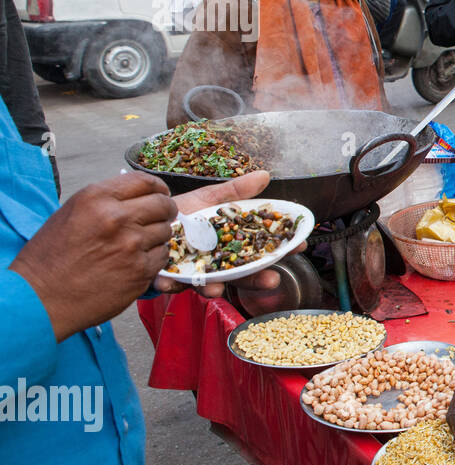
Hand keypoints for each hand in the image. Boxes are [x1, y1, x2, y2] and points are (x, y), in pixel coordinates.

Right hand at [9, 173, 177, 340]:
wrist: (40, 299)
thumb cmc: (49, 258)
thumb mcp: (71, 214)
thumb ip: (105, 202)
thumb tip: (136, 198)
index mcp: (95, 198)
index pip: (145, 181)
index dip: (158, 188)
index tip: (160, 194)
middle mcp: (116, 218)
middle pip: (162, 204)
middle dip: (165, 210)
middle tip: (160, 218)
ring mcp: (131, 245)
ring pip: (165, 231)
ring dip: (157, 236)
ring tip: (138, 244)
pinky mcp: (140, 271)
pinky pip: (162, 256)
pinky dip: (154, 258)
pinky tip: (136, 262)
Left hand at [153, 170, 304, 298]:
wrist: (146, 219)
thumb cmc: (181, 212)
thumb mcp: (209, 198)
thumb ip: (235, 191)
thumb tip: (265, 175)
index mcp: (231, 242)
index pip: (262, 248)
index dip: (281, 248)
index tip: (298, 245)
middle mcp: (218, 261)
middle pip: (243, 273)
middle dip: (258, 279)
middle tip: (272, 279)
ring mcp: (196, 270)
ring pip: (211, 283)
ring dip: (214, 288)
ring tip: (214, 288)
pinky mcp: (171, 276)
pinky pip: (173, 283)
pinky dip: (171, 283)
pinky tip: (168, 280)